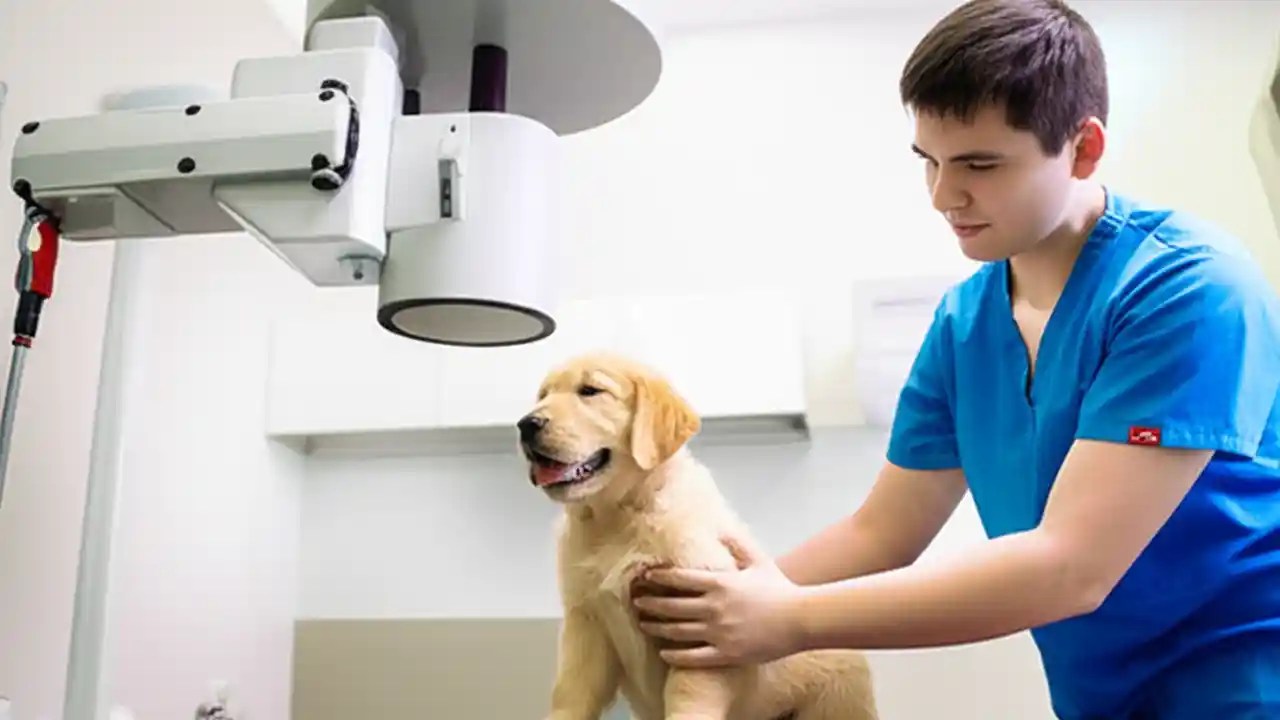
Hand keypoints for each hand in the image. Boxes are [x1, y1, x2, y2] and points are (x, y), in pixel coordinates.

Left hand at [631, 538, 805, 667]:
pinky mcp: (726, 654)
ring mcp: (718, 632)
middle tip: (636, 601)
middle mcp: (714, 607)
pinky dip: (675, 656)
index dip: (659, 577)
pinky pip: (693, 658)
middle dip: (650, 603)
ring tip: (643, 624)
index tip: (645, 577)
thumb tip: (720, 528)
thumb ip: (737, 545)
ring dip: (656, 627)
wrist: (801, 619)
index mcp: (720, 583)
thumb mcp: (758, 561)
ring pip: (678, 631)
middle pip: (672, 605)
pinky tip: (664, 653)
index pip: (680, 578)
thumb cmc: (780, 589)